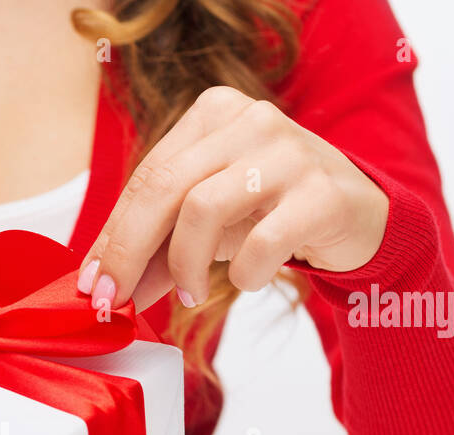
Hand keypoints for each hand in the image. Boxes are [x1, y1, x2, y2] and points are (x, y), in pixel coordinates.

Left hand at [78, 86, 388, 311]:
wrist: (361, 217)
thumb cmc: (275, 211)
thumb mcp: (209, 221)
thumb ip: (157, 246)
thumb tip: (105, 286)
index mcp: (214, 114)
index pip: (147, 177)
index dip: (113, 236)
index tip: (92, 285)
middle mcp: (251, 121)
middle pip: (164, 188)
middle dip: (129, 252)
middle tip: (117, 300)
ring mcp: (290, 153)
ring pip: (203, 209)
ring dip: (185, 265)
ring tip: (190, 293)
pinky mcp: (323, 194)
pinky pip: (260, 243)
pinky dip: (243, 274)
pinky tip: (249, 278)